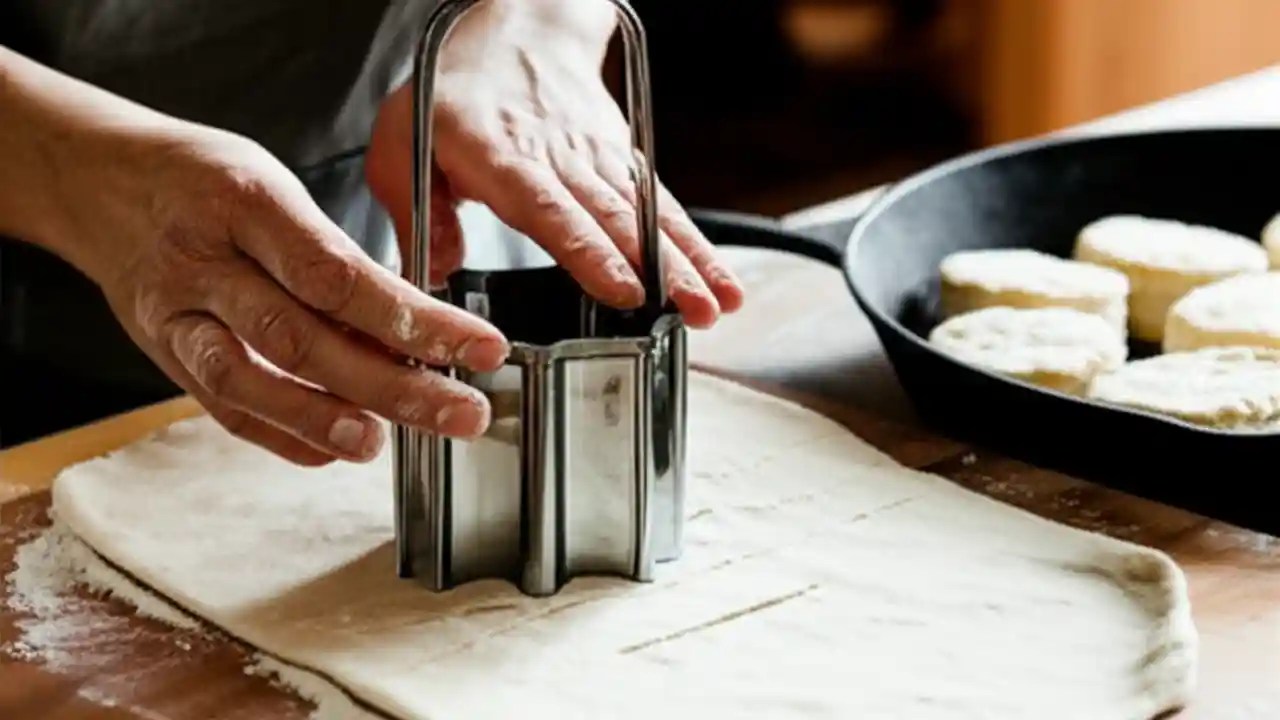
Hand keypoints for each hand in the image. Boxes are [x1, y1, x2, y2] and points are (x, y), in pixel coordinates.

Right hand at [59, 123, 509, 465]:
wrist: (99, 183)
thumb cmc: (206, 181)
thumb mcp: (277, 186)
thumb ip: (335, 255)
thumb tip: (412, 326)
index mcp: (248, 204)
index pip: (342, 277)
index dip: (416, 321)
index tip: (480, 347)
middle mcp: (205, 264)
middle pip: (302, 339)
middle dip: (393, 387)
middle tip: (462, 414)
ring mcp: (176, 315)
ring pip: (250, 381)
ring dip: (325, 421)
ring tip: (386, 443)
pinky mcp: (162, 355)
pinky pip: (222, 407)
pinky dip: (282, 435)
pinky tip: (334, 449)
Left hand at [364, 1, 743, 327]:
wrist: (514, 29)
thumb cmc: (453, 93)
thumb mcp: (400, 141)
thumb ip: (415, 211)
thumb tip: (436, 275)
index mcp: (501, 157)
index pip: (551, 209)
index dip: (589, 251)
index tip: (623, 289)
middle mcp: (559, 157)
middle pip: (617, 218)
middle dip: (660, 269)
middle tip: (693, 312)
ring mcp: (598, 158)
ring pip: (649, 214)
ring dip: (688, 261)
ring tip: (719, 305)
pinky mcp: (622, 162)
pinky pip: (662, 206)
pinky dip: (695, 243)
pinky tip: (718, 280)